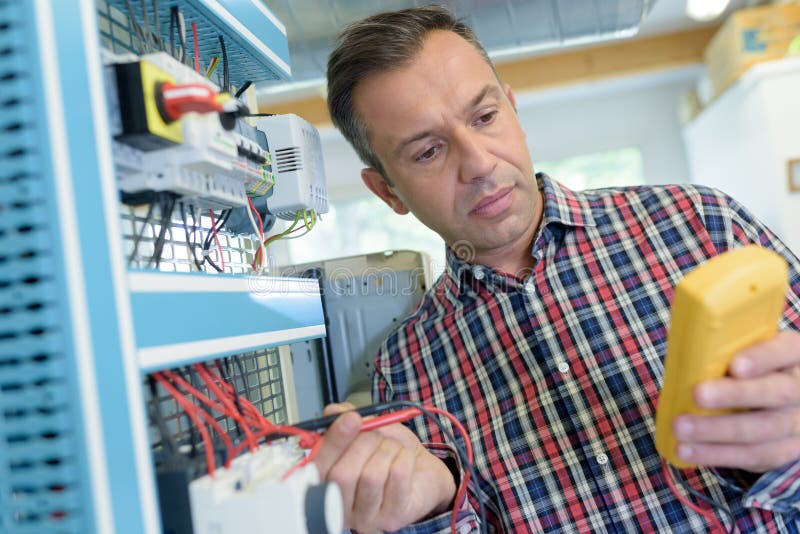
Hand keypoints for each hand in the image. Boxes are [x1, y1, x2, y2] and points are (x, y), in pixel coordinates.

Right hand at [313, 402, 456, 531]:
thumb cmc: (388, 454)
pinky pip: (397, 477)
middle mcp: (341, 509)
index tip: (350, 418)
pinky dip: (405, 457)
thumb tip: (333, 412)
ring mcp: (366, 519)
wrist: (423, 472)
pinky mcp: (392, 519)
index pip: (317, 469)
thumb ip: (347, 420)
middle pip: (343, 476)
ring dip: (387, 450)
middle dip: (365, 443)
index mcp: (325, 486)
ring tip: (393, 447)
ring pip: (371, 476)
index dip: (332, 442)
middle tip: (377, 433)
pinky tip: (406, 459)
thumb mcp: (367, 430)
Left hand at [672, 330, 799, 471]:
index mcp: (794, 354)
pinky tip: (688, 450)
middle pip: (775, 392)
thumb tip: (681, 344)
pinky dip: (717, 454)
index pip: (785, 350)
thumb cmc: (751, 368)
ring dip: (717, 430)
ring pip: (762, 429)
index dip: (762, 358)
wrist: (779, 401)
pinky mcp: (786, 450)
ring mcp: (798, 422)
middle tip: (698, 395)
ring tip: (681, 427)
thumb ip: (724, 347)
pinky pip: (754, 455)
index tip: (735, 366)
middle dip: (734, 395)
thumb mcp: (747, 351)